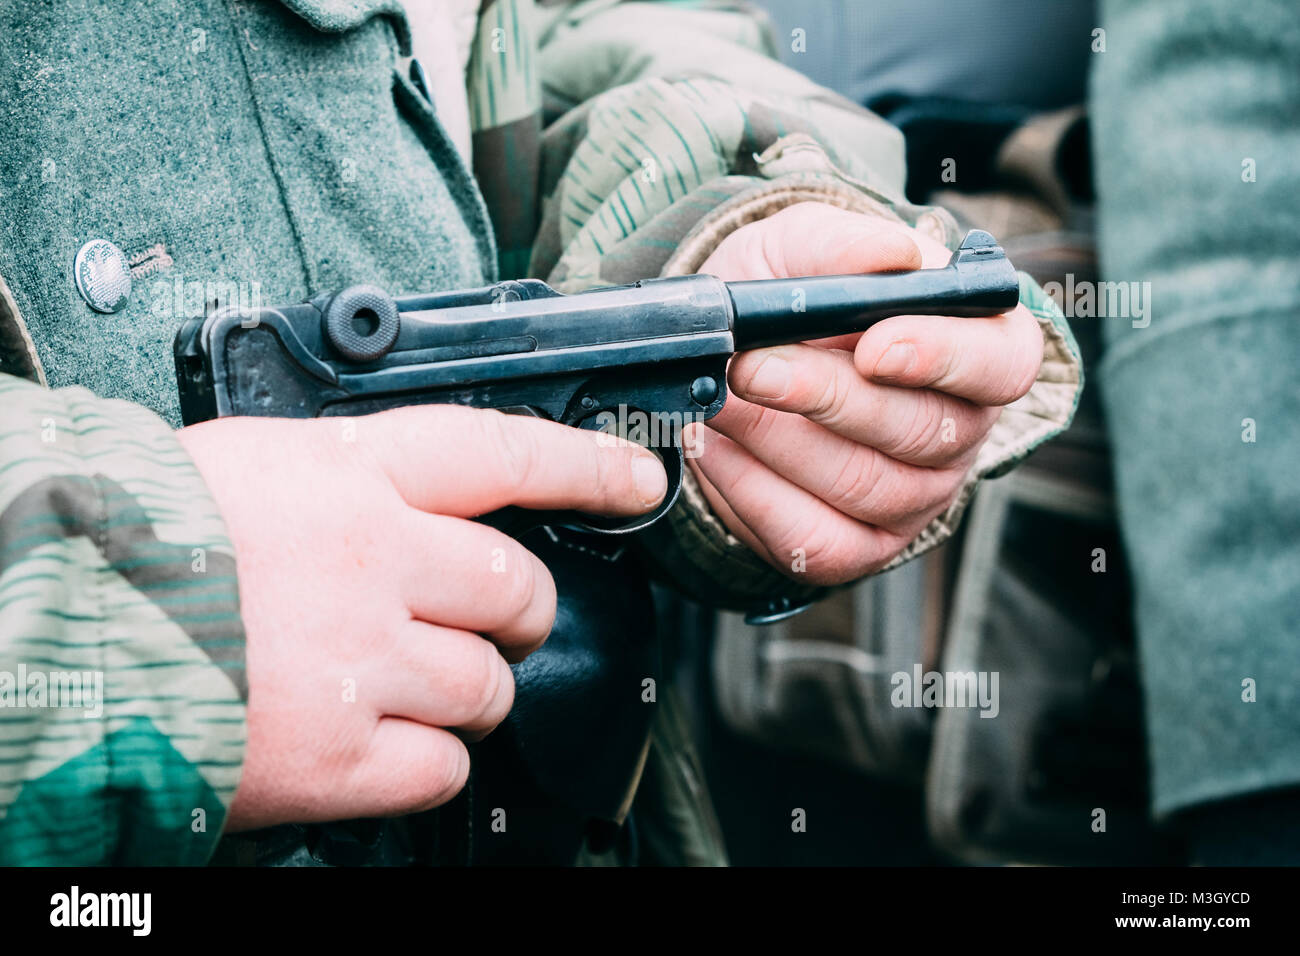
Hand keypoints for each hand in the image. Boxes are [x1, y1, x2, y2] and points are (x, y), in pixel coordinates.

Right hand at [177, 405, 665, 830]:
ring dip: (474, 691)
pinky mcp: (335, 754)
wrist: (47, 623)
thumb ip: (349, 487)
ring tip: (415, 687)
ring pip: (489, 684)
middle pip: (518, 591)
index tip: (639, 481)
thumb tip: (417, 514)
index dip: (586, 468)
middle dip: (525, 615)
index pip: (503, 454)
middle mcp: (372, 560)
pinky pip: (442, 765)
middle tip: (503, 625)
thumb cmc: (132, 539)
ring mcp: (359, 659)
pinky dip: (429, 760)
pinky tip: (379, 743)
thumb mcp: (250, 471)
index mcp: (349, 476)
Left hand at [687, 202, 1042, 585]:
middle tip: (750, 366)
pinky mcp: (858, 546)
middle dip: (823, 396)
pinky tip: (716, 447)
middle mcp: (961, 431)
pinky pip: (813, 540)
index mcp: (980, 349)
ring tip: (719, 399)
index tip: (874, 343)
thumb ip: (844, 245)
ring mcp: (914, 498)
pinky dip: (751, 493)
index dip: (943, 357)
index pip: (1001, 364)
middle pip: (919, 429)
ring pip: (859, 484)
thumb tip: (893, 255)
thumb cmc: (797, 298)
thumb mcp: (804, 248)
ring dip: (774, 440)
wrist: (741, 356)